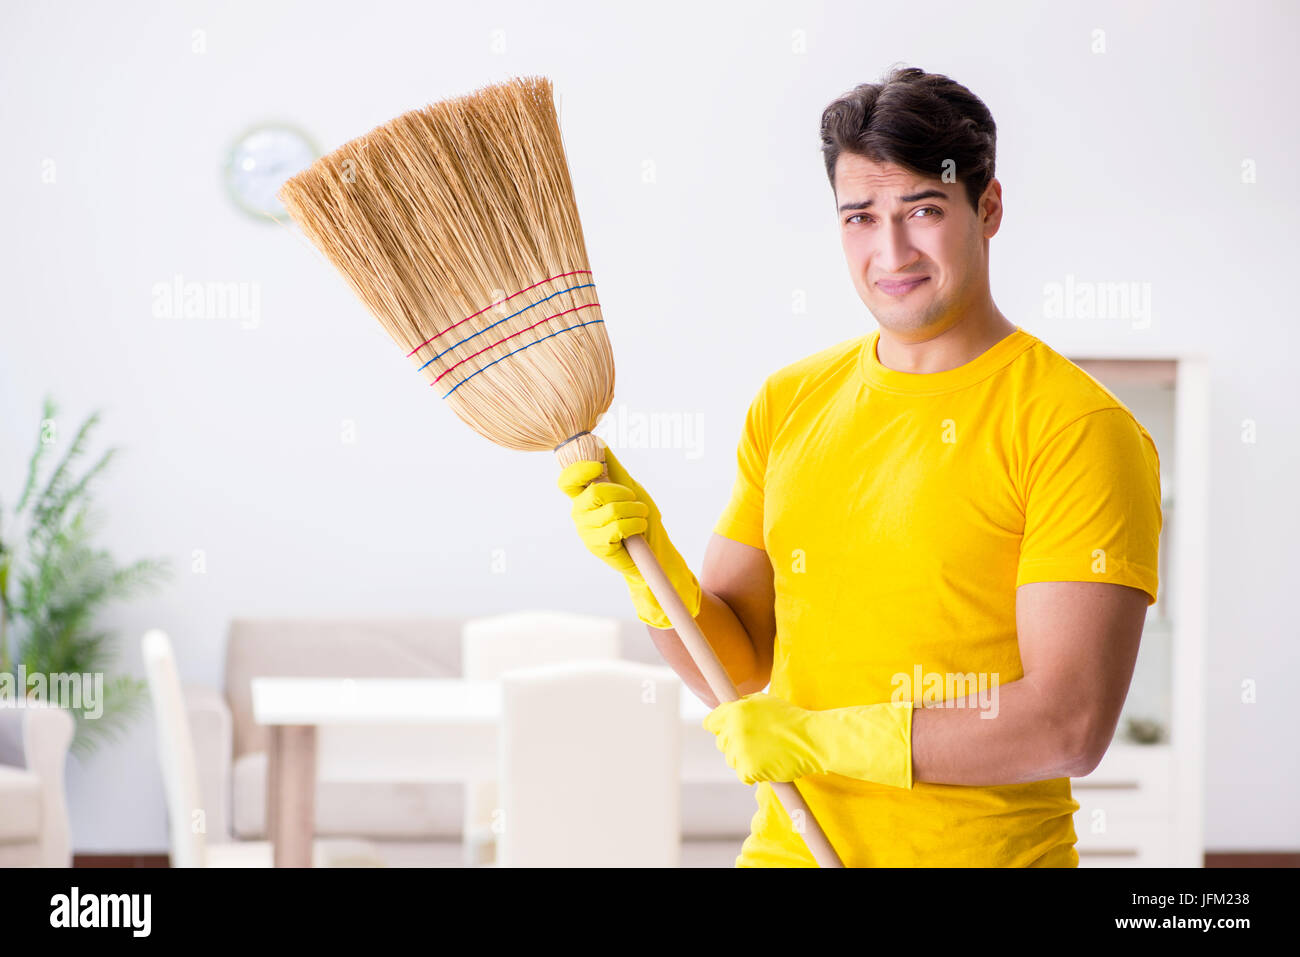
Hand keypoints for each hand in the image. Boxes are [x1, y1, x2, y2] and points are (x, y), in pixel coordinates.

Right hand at [556, 442, 700, 627]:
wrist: (653, 549)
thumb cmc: (639, 517)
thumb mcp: (629, 488)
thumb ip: (613, 469)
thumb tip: (600, 443)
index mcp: (583, 496)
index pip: (567, 481)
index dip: (578, 470)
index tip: (597, 467)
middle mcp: (580, 513)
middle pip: (595, 492)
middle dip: (624, 493)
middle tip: (635, 501)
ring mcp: (587, 531)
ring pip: (611, 510)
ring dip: (635, 511)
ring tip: (641, 516)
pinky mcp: (598, 547)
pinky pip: (618, 528)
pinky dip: (635, 524)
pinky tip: (638, 528)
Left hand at [703, 692, 913, 788]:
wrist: (812, 740)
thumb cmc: (791, 720)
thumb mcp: (764, 701)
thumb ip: (741, 705)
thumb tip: (725, 711)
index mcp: (736, 710)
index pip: (711, 723)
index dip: (720, 727)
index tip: (730, 732)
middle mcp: (734, 729)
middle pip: (721, 743)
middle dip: (735, 744)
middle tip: (758, 743)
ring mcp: (740, 750)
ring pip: (731, 760)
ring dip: (745, 759)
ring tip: (766, 752)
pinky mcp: (747, 769)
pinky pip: (742, 775)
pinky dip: (753, 774)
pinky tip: (768, 765)